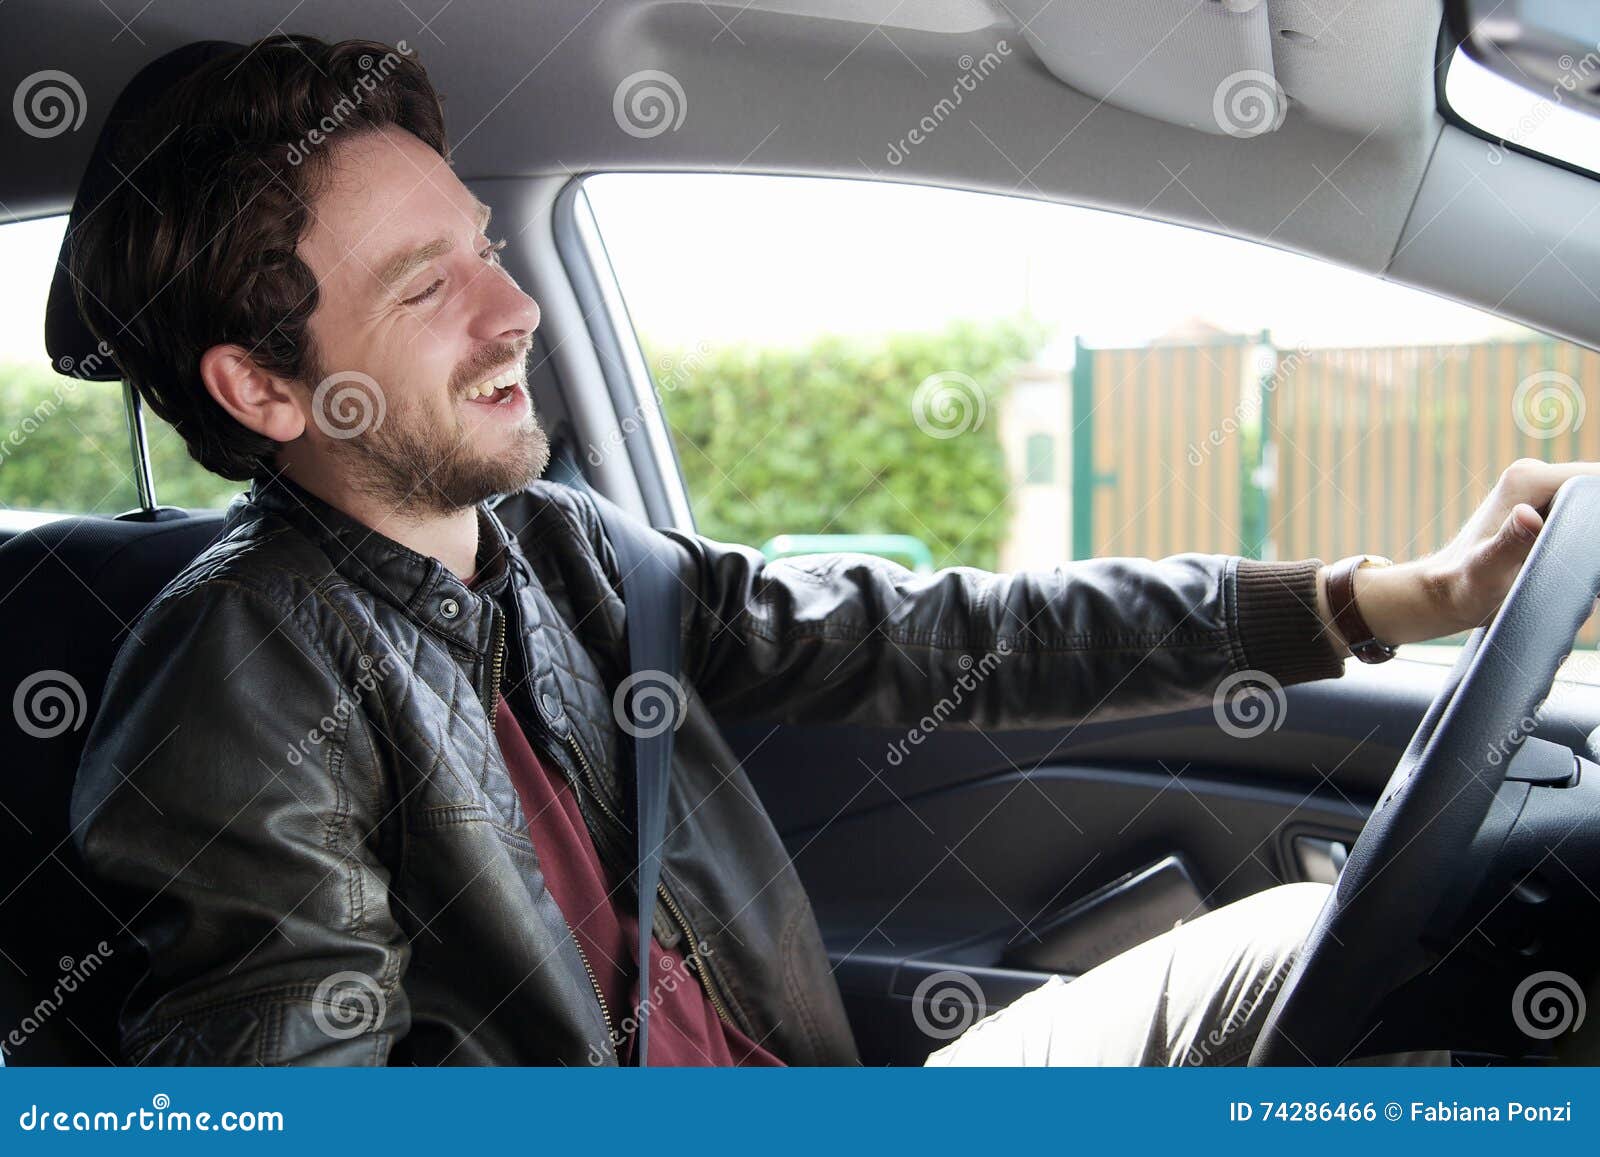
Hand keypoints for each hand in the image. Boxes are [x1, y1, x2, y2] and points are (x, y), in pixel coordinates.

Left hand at [1316, 458, 1599, 653]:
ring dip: (1590, 533)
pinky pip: (1579, 515)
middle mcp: (1533, 476)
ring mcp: (1538, 492)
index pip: (1593, 479)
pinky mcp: (1542, 508)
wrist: (1446, 592)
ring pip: (1589, 504)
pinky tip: (1575, 564)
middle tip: (1584, 563)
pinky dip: (1584, 537)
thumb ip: (1509, 543)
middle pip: (1593, 491)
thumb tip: (1527, 516)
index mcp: (1526, 479)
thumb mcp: (1487, 569)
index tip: (1594, 545)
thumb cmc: (1464, 586)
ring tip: (1575, 566)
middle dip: (1595, 525)